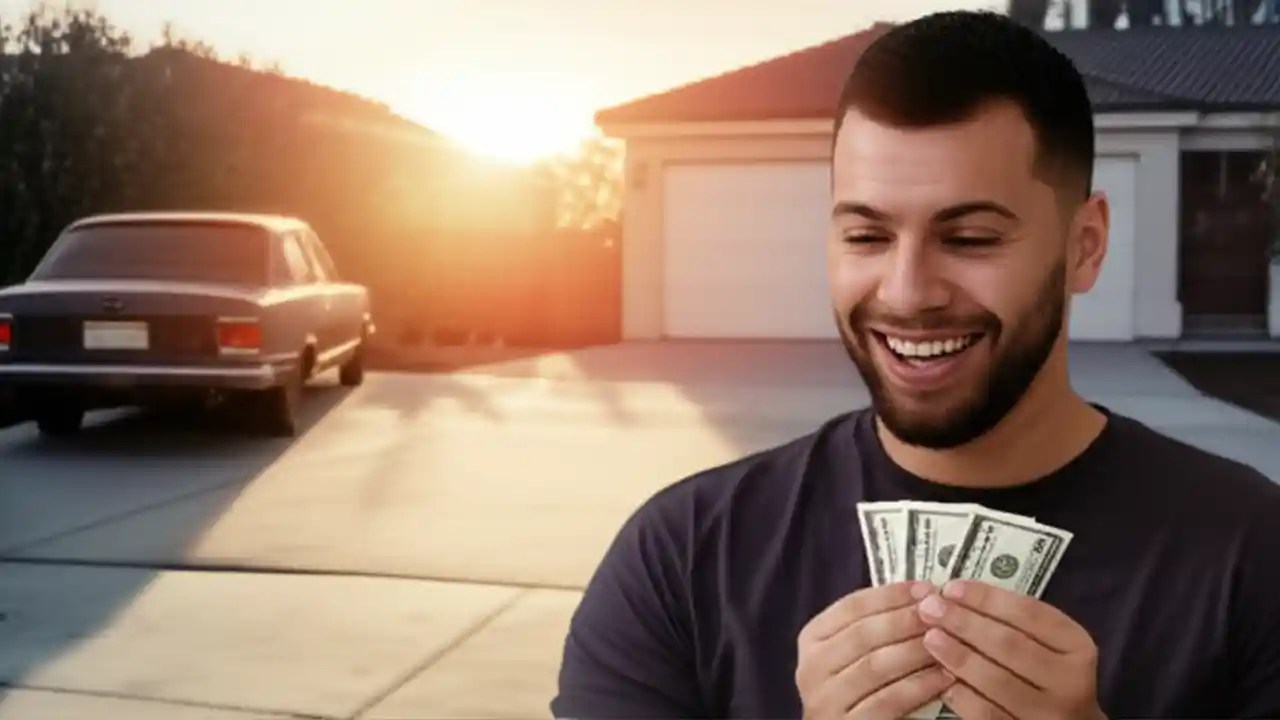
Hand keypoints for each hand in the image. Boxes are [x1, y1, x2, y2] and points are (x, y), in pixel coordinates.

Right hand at [796, 581, 955, 718]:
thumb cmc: (858, 686)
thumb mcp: (854, 651)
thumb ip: (876, 626)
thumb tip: (922, 594)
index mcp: (812, 639)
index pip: (851, 607)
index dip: (891, 595)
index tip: (926, 588)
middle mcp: (811, 668)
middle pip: (863, 634)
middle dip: (906, 620)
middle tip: (941, 613)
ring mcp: (825, 701)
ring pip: (875, 666)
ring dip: (916, 651)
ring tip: (947, 641)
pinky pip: (888, 700)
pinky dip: (919, 686)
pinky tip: (945, 676)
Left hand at [915, 579, 1105, 719]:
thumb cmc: (1048, 671)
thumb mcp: (1048, 641)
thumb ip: (1013, 620)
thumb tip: (955, 596)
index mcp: (1077, 647)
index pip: (1029, 613)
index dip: (986, 598)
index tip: (951, 587)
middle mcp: (1070, 682)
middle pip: (1010, 645)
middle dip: (964, 623)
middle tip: (930, 609)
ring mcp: (1048, 714)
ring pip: (996, 681)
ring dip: (957, 656)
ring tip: (930, 637)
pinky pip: (985, 713)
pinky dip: (960, 692)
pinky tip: (940, 675)